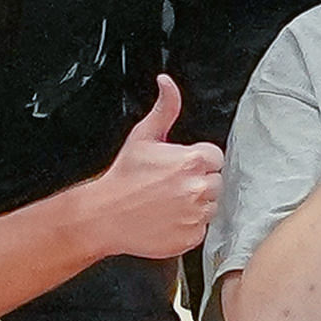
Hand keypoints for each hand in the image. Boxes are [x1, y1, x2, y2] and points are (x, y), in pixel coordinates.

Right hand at [93, 75, 225, 257]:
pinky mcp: (191, 237)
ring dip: (195, 204)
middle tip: (171, 185)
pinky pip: (201, 229)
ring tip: (167, 202)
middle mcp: (198, 188)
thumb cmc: (123, 178)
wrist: (104, 216)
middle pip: (216, 181)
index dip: (198, 160)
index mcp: (191, 161)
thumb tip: (167, 83)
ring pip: (211, 206)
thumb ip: (164, 109)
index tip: (179, 167)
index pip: (215, 157)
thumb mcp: (143, 137)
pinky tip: (168, 219)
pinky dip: (188, 226)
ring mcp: (196, 215)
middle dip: (198, 181)